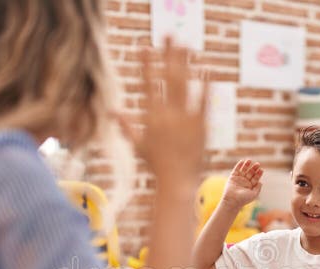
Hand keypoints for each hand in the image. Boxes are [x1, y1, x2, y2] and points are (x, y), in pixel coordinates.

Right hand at [118, 38, 206, 190]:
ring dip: (186, 63)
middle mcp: (168, 115)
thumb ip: (126, 125)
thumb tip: (112, 112)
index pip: (147, 84)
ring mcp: (186, 119)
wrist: (176, 182)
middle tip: (170, 34)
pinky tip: (207, 68)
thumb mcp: (138, 145)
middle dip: (168, 54)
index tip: (144, 46)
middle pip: (168, 78)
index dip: (146, 64)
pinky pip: (204, 100)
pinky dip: (206, 84)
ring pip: (186, 85)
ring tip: (188, 45)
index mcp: (151, 117)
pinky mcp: (201, 125)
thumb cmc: (155, 165)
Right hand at [223, 159, 262, 208]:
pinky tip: (242, 161)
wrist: (232, 201)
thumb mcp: (254, 194)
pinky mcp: (232, 178)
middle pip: (250, 173)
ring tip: (250, 160)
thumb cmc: (243, 199)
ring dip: (246, 165)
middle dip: (254, 168)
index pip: (255, 178)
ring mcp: (239, 179)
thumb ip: (258, 188)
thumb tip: (261, 182)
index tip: (261, 169)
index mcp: (250, 186)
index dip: (258, 173)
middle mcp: (245, 182)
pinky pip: (236, 170)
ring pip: (243, 170)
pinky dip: (238, 165)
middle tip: (257, 164)